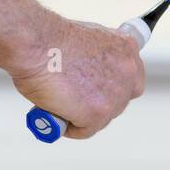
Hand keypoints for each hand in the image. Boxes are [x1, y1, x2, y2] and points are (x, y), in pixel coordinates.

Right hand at [10, 13, 144, 140]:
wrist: (36, 43)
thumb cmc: (51, 38)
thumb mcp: (89, 38)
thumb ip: (102, 57)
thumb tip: (95, 74)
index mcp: (127, 48)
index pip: (133, 79)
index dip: (114, 87)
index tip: (99, 91)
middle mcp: (128, 70)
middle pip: (119, 102)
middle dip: (97, 104)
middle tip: (74, 100)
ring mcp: (115, 93)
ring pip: (101, 119)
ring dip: (81, 116)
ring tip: (59, 101)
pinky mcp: (97, 113)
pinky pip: (84, 130)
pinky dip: (69, 127)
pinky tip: (56, 111)